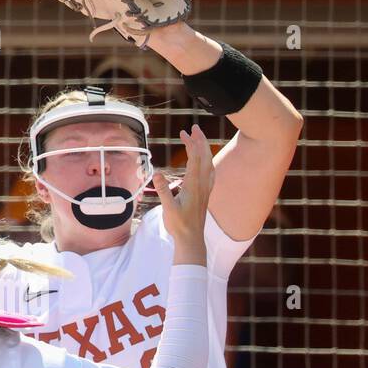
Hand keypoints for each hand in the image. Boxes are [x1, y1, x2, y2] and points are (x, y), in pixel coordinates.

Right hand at [154, 125, 214, 264]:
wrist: (192, 239)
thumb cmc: (179, 225)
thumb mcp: (168, 208)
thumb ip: (163, 190)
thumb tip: (157, 173)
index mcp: (193, 185)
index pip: (194, 159)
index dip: (190, 144)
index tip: (184, 133)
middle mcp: (202, 184)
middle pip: (204, 157)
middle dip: (199, 141)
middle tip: (193, 128)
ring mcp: (205, 189)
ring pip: (209, 164)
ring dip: (204, 149)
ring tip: (198, 139)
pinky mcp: (205, 194)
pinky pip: (210, 173)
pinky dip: (208, 162)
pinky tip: (206, 162)